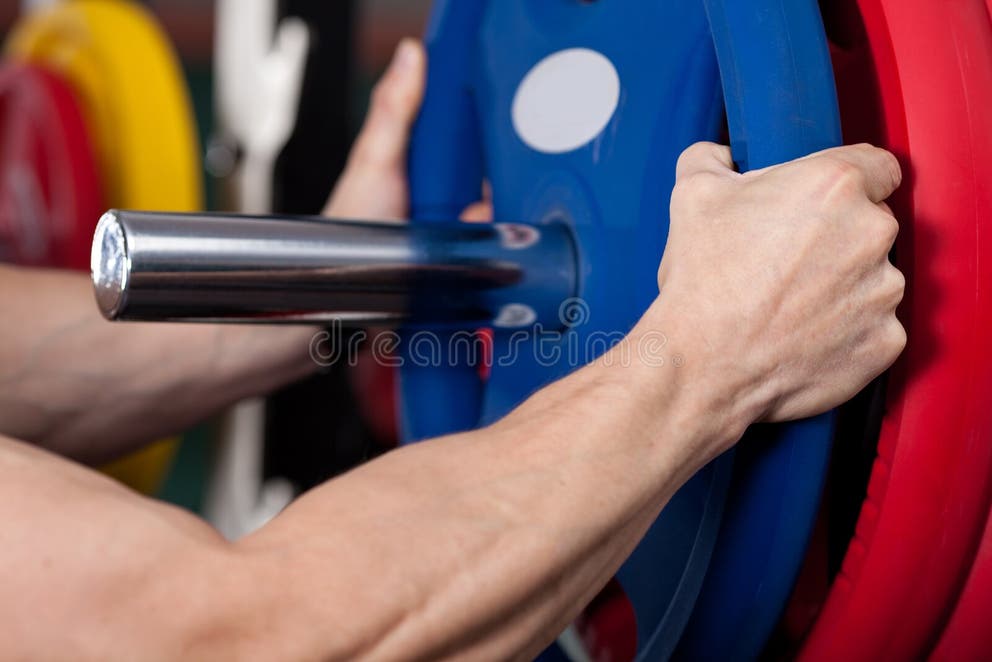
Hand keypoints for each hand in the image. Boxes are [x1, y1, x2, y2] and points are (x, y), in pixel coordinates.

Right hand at [656, 142, 905, 426]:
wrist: (704, 366)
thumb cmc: (703, 283)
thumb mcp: (692, 197)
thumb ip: (712, 159)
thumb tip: (718, 156)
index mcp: (835, 185)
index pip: (879, 166)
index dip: (851, 183)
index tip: (827, 203)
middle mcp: (872, 233)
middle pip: (873, 224)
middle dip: (839, 239)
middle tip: (789, 260)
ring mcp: (884, 292)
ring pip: (875, 278)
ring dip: (845, 286)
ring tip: (791, 304)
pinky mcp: (885, 342)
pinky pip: (875, 329)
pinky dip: (847, 333)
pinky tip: (804, 336)